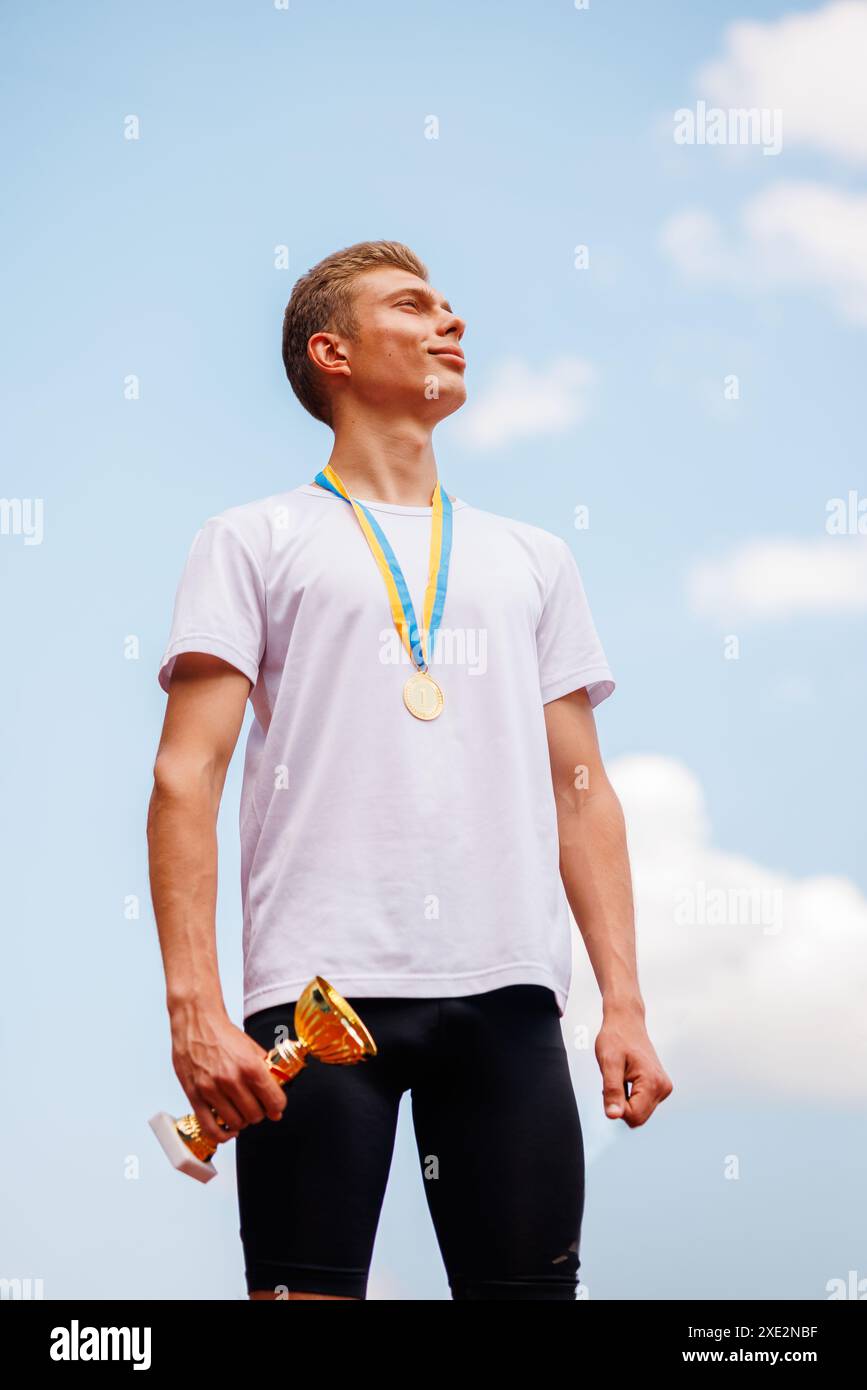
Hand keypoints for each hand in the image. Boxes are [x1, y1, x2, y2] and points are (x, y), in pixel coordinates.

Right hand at [170, 1000, 286, 1147]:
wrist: (196, 1021)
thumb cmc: (223, 1033)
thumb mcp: (251, 1047)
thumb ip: (265, 1070)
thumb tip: (277, 1094)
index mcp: (250, 1066)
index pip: (274, 1101)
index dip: (278, 1107)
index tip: (276, 1108)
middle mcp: (231, 1080)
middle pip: (255, 1116)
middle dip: (259, 1114)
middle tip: (256, 1107)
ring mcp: (211, 1089)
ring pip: (235, 1123)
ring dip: (241, 1122)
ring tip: (241, 1113)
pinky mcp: (194, 1095)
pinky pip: (210, 1128)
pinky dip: (223, 1135)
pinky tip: (228, 1130)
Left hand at [595, 1003, 672, 1126]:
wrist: (626, 1021)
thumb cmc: (616, 1038)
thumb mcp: (608, 1063)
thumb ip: (612, 1091)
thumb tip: (613, 1116)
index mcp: (653, 1082)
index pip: (633, 1117)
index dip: (616, 1106)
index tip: (610, 1085)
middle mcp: (663, 1087)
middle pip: (638, 1118)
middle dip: (621, 1104)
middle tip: (614, 1080)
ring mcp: (664, 1087)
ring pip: (639, 1113)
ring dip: (625, 1100)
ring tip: (621, 1077)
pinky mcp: (660, 1087)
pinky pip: (642, 1104)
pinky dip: (630, 1097)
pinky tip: (626, 1078)